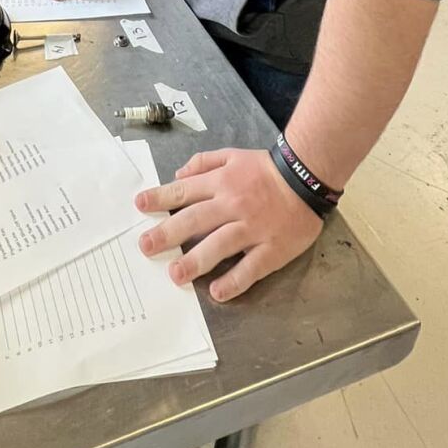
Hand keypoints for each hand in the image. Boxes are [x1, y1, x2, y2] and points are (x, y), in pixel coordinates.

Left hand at [135, 148, 322, 301]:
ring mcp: (253, 228)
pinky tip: (217, 291)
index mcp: (222, 182)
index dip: (160, 198)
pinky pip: (251, 267)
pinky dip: (234, 280)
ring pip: (220, 245)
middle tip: (146, 247)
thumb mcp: (233, 155)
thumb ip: (205, 163)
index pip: (185, 191)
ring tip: (176, 275)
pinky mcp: (272, 248)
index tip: (140, 205)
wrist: (308, 177)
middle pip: (195, 220)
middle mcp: (233, 205)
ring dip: (196, 260)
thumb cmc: (267, 169)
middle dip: (167, 233)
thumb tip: (178, 174)